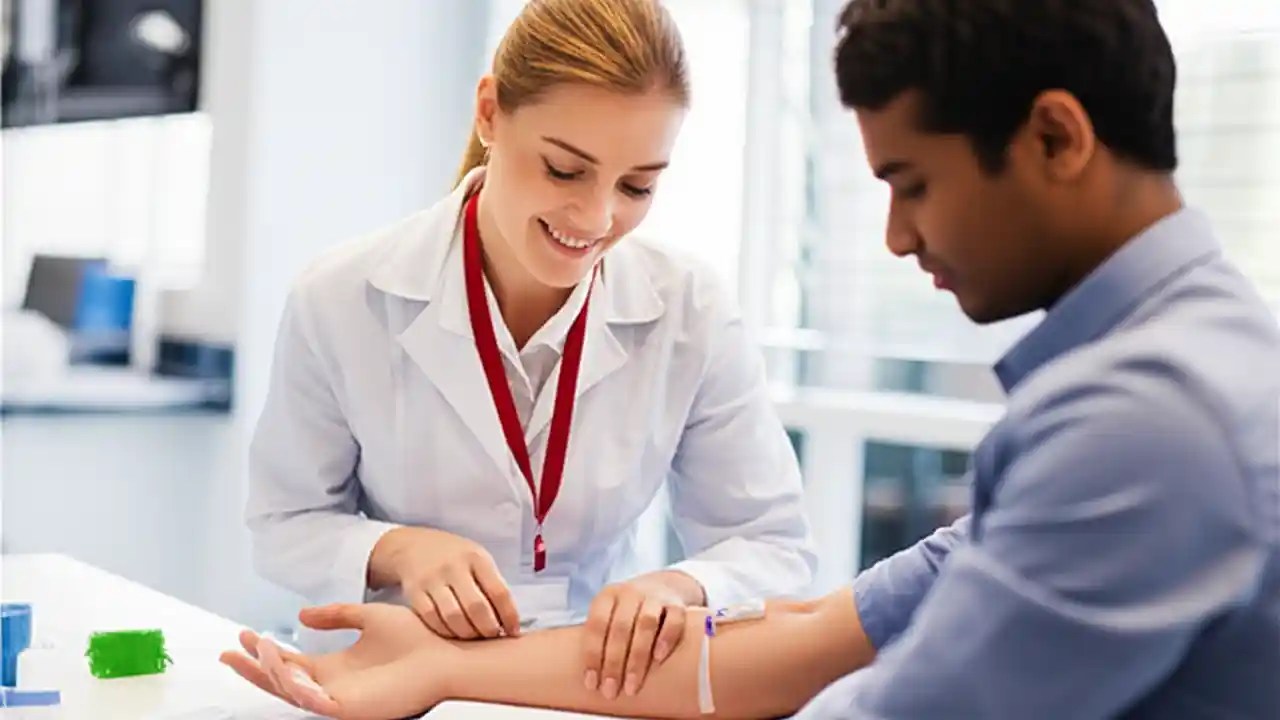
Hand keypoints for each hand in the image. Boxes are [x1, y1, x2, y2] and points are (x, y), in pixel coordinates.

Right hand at [220, 602, 453, 719]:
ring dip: (270, 673)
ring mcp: (340, 699)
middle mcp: (331, 686)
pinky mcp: (353, 708)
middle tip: (229, 652)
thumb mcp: (367, 617)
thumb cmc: (415, 637)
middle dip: (253, 668)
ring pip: (293, 692)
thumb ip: (336, 615)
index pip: (288, 663)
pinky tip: (285, 668)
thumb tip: (301, 613)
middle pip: (281, 681)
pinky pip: (316, 701)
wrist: (445, 650)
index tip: (243, 635)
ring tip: (256, 650)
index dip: (263, 652)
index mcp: (333, 667)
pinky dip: (297, 687)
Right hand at [371, 526, 519, 639]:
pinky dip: (446, 632)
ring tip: (475, 637)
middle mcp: (454, 567)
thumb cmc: (456, 557)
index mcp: (476, 558)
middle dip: (488, 629)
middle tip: (493, 637)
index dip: (509, 615)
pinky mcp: (414, 593)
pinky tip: (454, 633)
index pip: (498, 591)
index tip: (514, 631)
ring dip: (468, 634)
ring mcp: (432, 580)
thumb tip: (508, 621)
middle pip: (476, 607)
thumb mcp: (478, 560)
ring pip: (453, 617)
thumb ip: (492, 584)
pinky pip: (432, 620)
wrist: (413, 546)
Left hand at [582, 571, 703, 699]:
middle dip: (613, 663)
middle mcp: (630, 593)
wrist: (666, 585)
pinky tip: (659, 659)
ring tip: (633, 686)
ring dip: (637, 658)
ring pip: (645, 624)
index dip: (592, 655)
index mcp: (608, 596)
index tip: (592, 684)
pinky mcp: (678, 603)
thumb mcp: (612, 615)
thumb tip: (590, 681)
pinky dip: (666, 639)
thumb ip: (602, 638)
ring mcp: (655, 596)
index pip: (596, 625)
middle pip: (620, 628)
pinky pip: (674, 619)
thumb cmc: (631, 611)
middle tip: (611, 691)